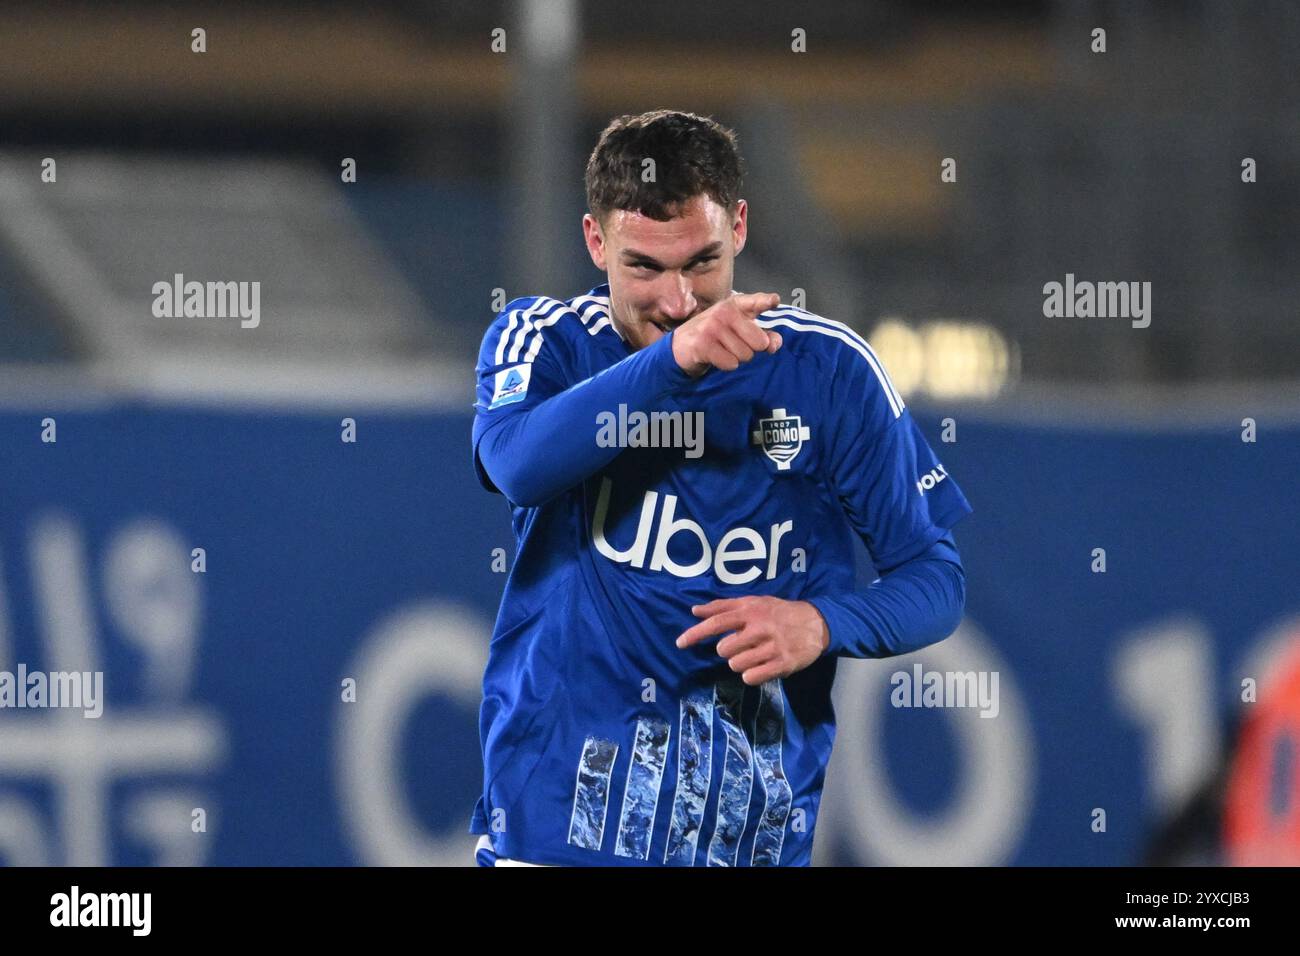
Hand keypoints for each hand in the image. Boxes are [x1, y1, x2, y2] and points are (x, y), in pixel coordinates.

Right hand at [670, 292, 782, 376]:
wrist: (681, 347)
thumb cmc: (716, 337)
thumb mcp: (739, 332)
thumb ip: (763, 336)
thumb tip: (773, 345)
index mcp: (735, 305)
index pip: (755, 302)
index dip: (766, 301)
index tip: (774, 300)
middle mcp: (724, 312)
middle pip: (759, 342)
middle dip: (751, 350)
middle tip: (734, 345)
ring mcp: (712, 326)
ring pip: (745, 355)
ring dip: (736, 359)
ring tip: (722, 350)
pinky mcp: (703, 343)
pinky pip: (731, 363)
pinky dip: (726, 365)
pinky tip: (715, 357)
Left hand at [675, 596, 829, 684]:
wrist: (816, 624)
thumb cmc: (779, 612)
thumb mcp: (754, 602)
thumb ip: (724, 606)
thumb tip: (694, 610)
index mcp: (750, 611)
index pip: (716, 622)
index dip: (696, 633)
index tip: (680, 643)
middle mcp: (760, 628)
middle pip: (724, 649)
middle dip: (727, 650)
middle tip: (742, 644)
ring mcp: (772, 647)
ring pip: (736, 665)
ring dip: (739, 663)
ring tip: (753, 655)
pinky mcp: (782, 664)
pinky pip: (751, 677)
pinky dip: (751, 674)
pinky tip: (760, 666)